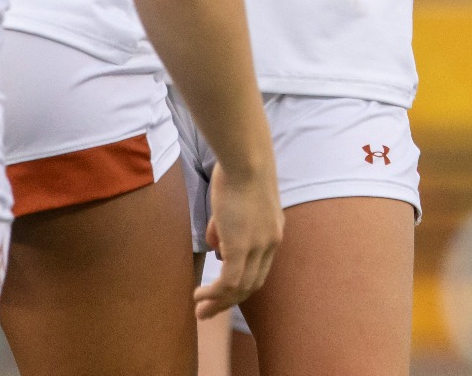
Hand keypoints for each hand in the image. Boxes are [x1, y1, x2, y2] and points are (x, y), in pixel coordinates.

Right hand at [194, 162, 281, 319]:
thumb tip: (216, 243)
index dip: (241, 284)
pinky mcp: (242, 247)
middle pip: (252, 284)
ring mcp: (258, 247)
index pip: (259, 268)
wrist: (246, 159)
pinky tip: (199, 296)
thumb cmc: (237, 170)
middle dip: (229, 302)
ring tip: (200, 310)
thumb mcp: (233, 202)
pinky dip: (214, 294)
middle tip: (208, 312)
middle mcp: (270, 243)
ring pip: (240, 288)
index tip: (222, 293)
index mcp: (273, 233)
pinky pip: (228, 282)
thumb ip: (226, 225)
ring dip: (219, 302)